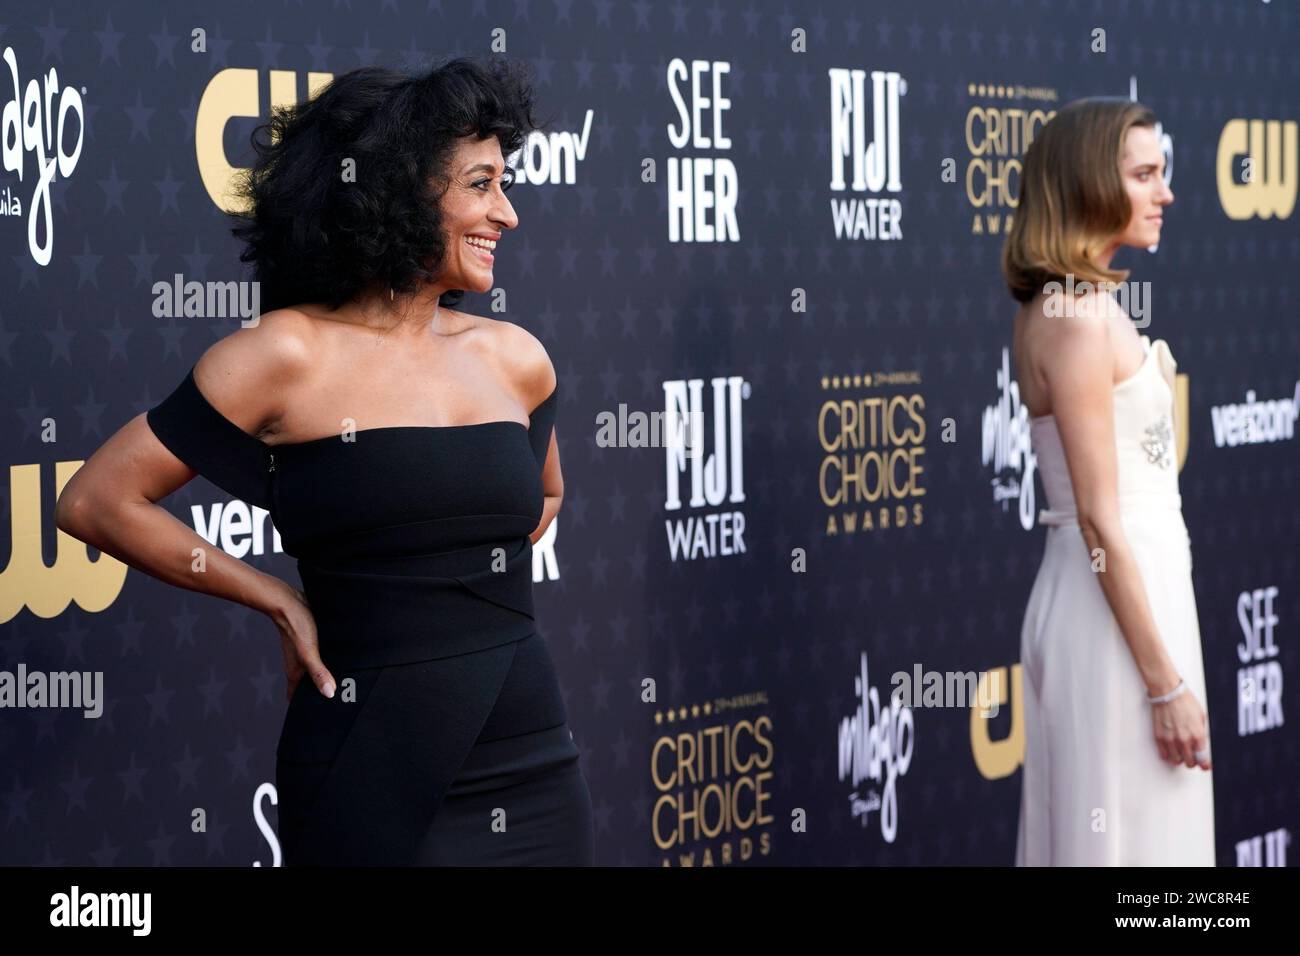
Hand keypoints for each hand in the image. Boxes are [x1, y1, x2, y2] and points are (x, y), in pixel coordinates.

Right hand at [269, 581, 336, 701]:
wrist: (289, 601)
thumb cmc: (296, 626)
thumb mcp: (309, 652)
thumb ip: (318, 673)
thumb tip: (329, 694)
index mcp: (296, 673)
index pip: (297, 698)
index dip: (305, 709)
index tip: (318, 719)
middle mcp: (299, 666)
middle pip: (308, 686)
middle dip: (319, 695)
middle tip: (338, 704)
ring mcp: (305, 655)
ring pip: (314, 672)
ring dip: (325, 678)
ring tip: (344, 685)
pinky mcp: (311, 643)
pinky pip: (320, 658)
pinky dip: (328, 663)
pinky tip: (342, 662)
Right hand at [1150, 683, 1210, 770]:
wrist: (1168, 693)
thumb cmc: (1184, 701)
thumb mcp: (1201, 717)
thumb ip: (1202, 732)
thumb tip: (1202, 742)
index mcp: (1197, 735)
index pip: (1203, 759)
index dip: (1205, 765)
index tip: (1205, 766)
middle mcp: (1184, 740)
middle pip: (1189, 762)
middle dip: (1193, 761)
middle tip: (1193, 758)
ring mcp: (1170, 739)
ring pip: (1176, 761)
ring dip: (1180, 759)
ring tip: (1181, 755)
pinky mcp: (1159, 737)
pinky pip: (1163, 754)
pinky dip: (1168, 755)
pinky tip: (1171, 751)